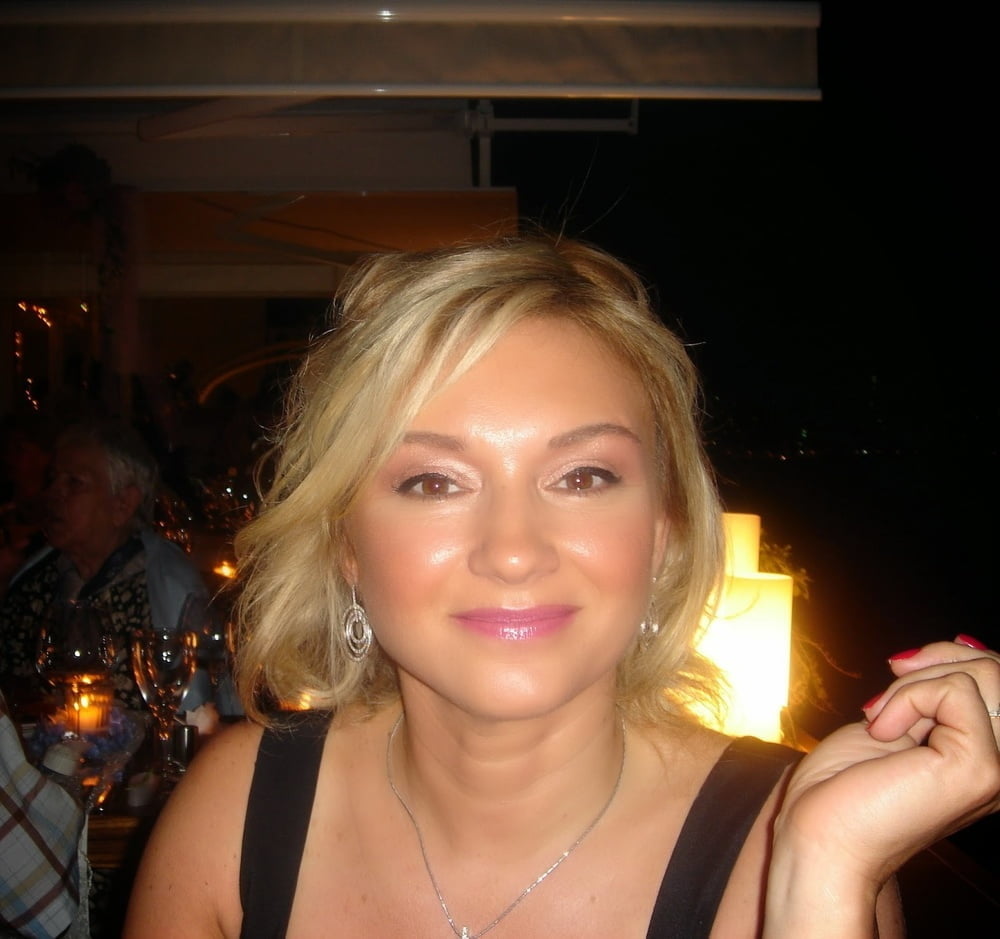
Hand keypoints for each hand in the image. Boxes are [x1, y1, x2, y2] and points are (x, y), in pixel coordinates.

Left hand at [777, 636, 999, 890]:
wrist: (820, 835)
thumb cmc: (845, 785)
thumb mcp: (899, 719)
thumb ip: (939, 691)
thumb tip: (964, 643)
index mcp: (990, 753)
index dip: (952, 656)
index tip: (900, 669)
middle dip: (938, 657)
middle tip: (890, 685)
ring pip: (986, 674)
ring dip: (916, 681)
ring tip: (883, 717)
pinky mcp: (981, 770)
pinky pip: (955, 691)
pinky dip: (907, 698)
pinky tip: (882, 732)